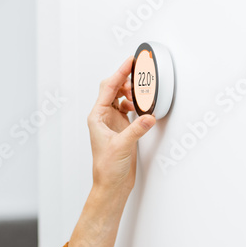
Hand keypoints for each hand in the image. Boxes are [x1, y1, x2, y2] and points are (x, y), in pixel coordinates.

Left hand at [87, 56, 156, 192]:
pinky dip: (135, 104)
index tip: (130, 61)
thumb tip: (148, 116)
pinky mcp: (122, 129)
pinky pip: (128, 109)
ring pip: (121, 98)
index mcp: (97, 117)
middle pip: (113, 89)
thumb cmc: (107, 168)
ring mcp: (113, 123)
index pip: (109, 88)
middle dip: (126, 79)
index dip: (120, 72)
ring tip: (141, 91)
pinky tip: (142, 107)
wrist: (111, 185)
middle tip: (139, 72)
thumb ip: (136, 130)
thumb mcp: (122, 146)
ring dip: (131, 92)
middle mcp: (103, 117)